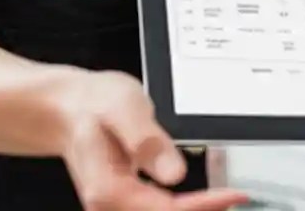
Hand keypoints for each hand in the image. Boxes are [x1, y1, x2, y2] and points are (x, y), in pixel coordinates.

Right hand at [59, 70, 247, 209]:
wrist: (69, 108)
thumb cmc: (93, 104)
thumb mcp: (123, 108)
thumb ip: (146, 140)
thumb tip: (174, 174)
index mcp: (109, 188)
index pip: (166, 209)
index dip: (206, 205)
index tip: (234, 195)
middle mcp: (108, 204)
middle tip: (234, 198)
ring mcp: (113, 205)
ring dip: (192, 210)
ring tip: (224, 200)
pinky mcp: (121, 202)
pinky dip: (182, 208)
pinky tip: (201, 200)